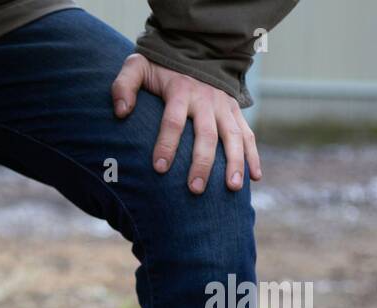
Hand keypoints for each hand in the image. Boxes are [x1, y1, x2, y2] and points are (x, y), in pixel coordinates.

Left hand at [110, 53, 259, 193]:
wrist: (193, 48)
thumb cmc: (159, 66)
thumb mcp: (137, 67)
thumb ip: (124, 85)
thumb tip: (121, 112)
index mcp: (180, 91)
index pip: (173, 120)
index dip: (167, 144)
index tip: (159, 168)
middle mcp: (206, 99)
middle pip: (206, 134)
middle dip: (202, 163)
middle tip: (195, 189)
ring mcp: (223, 106)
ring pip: (233, 136)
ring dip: (234, 163)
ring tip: (232, 189)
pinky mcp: (234, 111)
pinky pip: (247, 134)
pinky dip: (253, 155)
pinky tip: (255, 177)